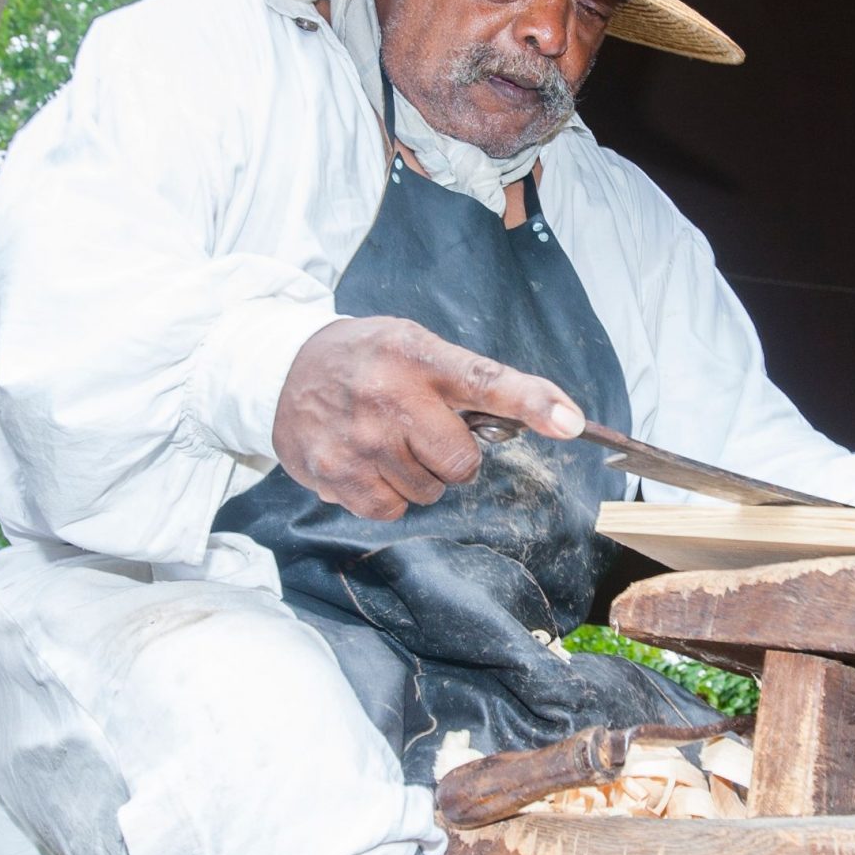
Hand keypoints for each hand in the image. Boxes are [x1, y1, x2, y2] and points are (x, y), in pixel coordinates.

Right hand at [271, 316, 583, 518]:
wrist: (283, 368)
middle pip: (462, 462)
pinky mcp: (334, 474)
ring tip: (384, 440)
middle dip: (452, 455)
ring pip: (427, 492)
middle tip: (421, 429)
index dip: (533, 402)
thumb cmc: (368, 359)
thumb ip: (466, 380)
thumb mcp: (415, 345)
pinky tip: (364, 462)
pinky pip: (390, 510)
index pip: (486, 380)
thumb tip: (537, 419)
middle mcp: (388, 396)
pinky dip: (386, 494)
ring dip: (416, 475)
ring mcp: (359, 439)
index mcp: (417, 356)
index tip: (570, 421)